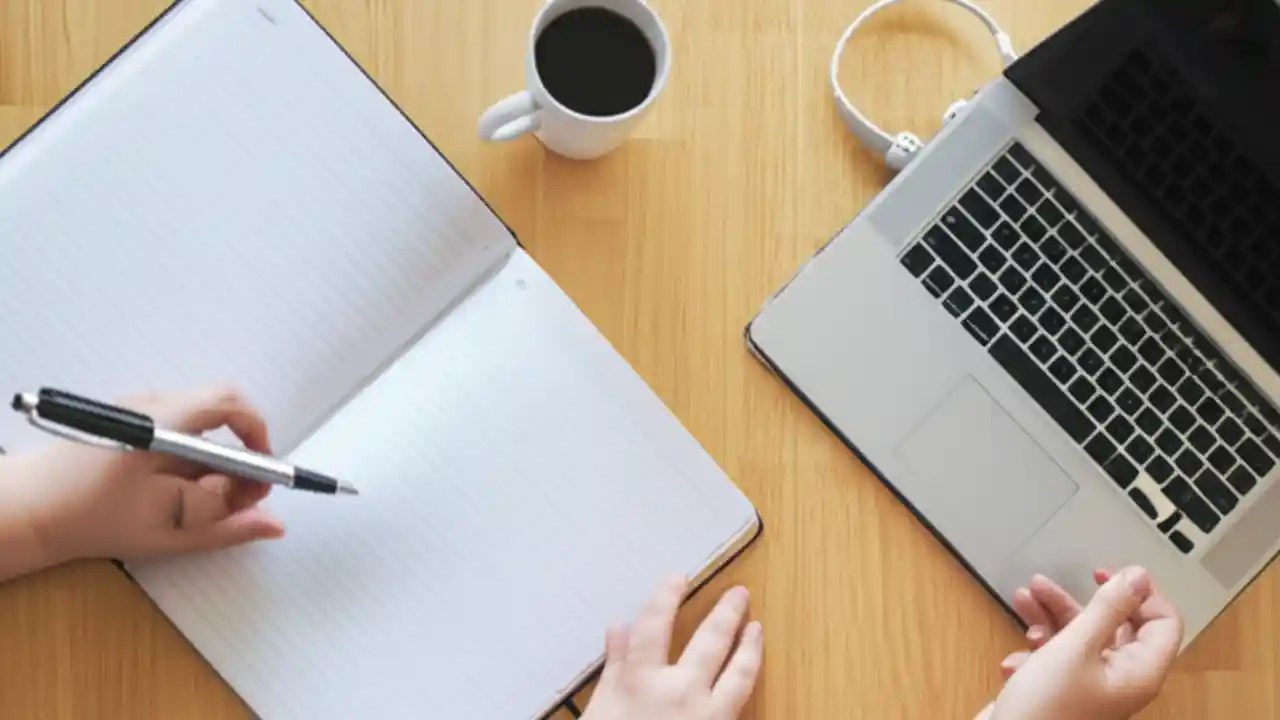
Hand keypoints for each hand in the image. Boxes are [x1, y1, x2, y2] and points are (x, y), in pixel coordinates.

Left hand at [3, 386, 284, 573]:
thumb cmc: (93, 521)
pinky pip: (177, 434)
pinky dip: (189, 462)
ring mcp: (138, 411)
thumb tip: (274, 523)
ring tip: (202, 502)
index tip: (262, 475)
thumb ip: (227, 523)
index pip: (230, 404)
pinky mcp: (127, 423)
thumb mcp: (168, 529)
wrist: (25, 513)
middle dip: (239, 456)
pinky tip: (175, 493)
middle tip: (238, 498)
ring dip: (213, 463)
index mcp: (163, 423)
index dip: (259, 436)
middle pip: (219, 413)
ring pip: (199, 428)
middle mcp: (152, 405)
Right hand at [581, 575, 763, 719]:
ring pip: (738, 671)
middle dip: (726, 613)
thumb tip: (617, 627)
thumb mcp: (600, 709)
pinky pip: (742, 701)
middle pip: (709, 640)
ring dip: (749, 645)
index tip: (678, 578)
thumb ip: (614, 667)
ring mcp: (706, 715)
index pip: (656, 625)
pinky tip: (750, 670)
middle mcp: (679, 691)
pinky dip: (749, 680)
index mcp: (642, 680)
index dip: (667, 596)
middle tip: (739, 593)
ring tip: (756, 626)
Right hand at [975, 566, 1182, 719]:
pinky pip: (1058, 656)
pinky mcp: (1063, 689)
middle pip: (1114, 625)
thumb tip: (1138, 576)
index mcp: (1139, 672)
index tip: (1107, 573)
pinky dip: (1038, 647)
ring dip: (1050, 617)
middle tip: (1050, 583)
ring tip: (1023, 599)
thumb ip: (1108, 608)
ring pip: (1080, 636)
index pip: (1163, 622)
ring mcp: (1091, 685)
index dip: (1141, 594)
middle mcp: (1121, 678)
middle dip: (1077, 601)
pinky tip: (1017, 655)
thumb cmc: (1047, 705)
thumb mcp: (1075, 647)